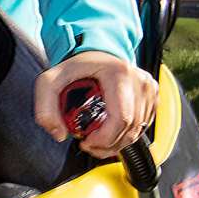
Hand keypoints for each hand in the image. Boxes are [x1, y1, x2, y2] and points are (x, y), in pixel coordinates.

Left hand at [33, 51, 157, 157]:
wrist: (97, 53)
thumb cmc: (77, 66)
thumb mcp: (51, 81)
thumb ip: (45, 107)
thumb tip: (59, 133)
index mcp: (119, 73)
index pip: (121, 118)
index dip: (104, 138)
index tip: (86, 142)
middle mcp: (139, 81)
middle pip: (130, 128)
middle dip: (108, 144)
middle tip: (89, 144)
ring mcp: (149, 89)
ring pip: (138, 131)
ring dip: (116, 143)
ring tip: (97, 140)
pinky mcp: (153, 97)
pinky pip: (142, 127)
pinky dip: (126, 136)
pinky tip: (111, 132)